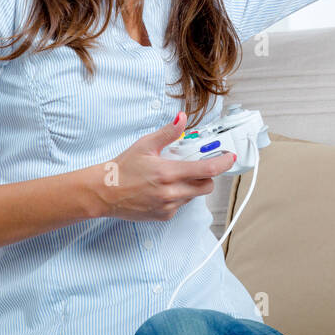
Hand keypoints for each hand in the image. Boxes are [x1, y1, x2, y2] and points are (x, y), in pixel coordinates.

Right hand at [94, 111, 236, 220]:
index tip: (229, 158)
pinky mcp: (164, 216)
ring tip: (173, 176)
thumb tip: (182, 118)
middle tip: (196, 166)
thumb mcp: (145, 145)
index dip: (223, 163)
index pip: (207, 170)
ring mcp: (168, 207)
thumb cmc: (123, 168)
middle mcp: (171, 192)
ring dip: (191, 185)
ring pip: (194, 196)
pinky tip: (164, 189)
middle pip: (206, 186)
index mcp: (168, 173)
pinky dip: (179, 196)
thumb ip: (168, 133)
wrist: (104, 193)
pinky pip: (182, 205)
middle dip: (207, 175)